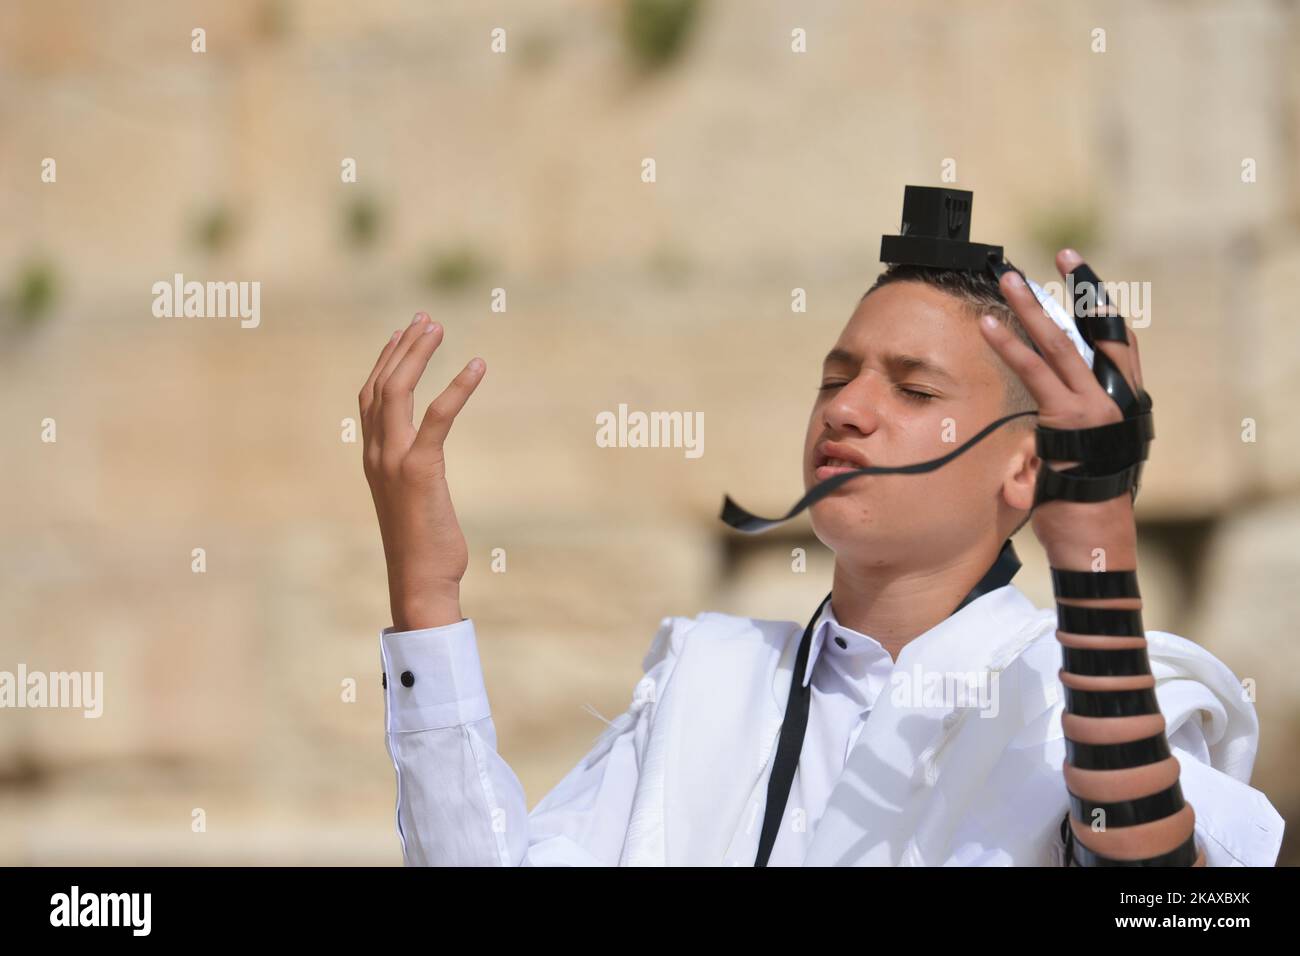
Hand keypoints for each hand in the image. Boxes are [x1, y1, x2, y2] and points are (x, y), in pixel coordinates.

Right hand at [359, 313, 486, 629]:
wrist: (420, 581)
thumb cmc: (424, 547)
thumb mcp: (413, 501)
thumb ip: (413, 474)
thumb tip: (424, 465)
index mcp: (373, 458)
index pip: (370, 397)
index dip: (386, 361)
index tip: (405, 333)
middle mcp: (376, 454)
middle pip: (381, 384)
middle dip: (404, 347)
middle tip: (428, 320)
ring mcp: (394, 462)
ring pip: (398, 391)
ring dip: (419, 355)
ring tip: (439, 328)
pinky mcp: (420, 471)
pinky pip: (437, 418)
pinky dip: (457, 388)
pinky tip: (477, 367)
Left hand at [978, 249, 1146, 549]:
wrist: (1095, 541)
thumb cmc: (1084, 506)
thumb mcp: (1080, 458)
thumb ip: (1068, 429)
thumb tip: (1045, 421)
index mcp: (1123, 403)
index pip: (1117, 342)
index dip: (1101, 306)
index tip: (1083, 275)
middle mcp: (1116, 398)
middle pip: (1095, 331)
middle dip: (1077, 289)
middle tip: (1059, 254)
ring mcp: (1096, 407)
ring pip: (1061, 344)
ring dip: (1032, 308)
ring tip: (1007, 280)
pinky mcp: (1070, 419)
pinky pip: (1035, 373)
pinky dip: (1010, 346)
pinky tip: (988, 325)